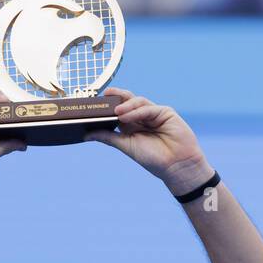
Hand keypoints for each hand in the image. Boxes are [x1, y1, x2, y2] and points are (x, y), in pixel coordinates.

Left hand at [83, 87, 210, 194]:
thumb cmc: (153, 159)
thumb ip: (108, 137)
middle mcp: (142, 118)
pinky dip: (137, 111)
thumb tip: (86, 134)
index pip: (117, 111)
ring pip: (137, 102)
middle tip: (103, 96)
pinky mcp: (165, 112)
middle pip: (126, 102)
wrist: (177, 166)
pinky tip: (127, 116)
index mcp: (132, 125)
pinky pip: (148, 108)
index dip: (107, 106)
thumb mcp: (126, 146)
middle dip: (116, 97)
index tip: (94, 104)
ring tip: (116, 113)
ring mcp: (154, 113)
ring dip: (126, 106)